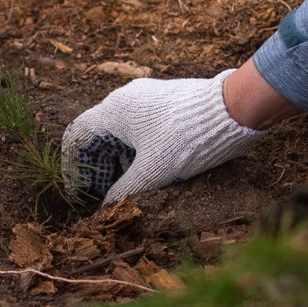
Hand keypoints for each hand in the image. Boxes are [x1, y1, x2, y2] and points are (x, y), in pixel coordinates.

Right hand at [62, 70, 265, 202]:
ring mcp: (147, 98)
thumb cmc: (187, 139)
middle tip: (102, 196)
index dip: (73, 167)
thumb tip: (106, 209)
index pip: (77, 136)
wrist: (233, 109)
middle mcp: (126, 99)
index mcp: (114, 110)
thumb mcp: (151, 172)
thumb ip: (124, 192)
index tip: (79, 194)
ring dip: (117, 161)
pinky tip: (148, 170)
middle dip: (96, 168)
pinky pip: (140, 127)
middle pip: (98, 135)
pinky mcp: (166, 102)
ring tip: (125, 188)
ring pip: (120, 132)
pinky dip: (135, 150)